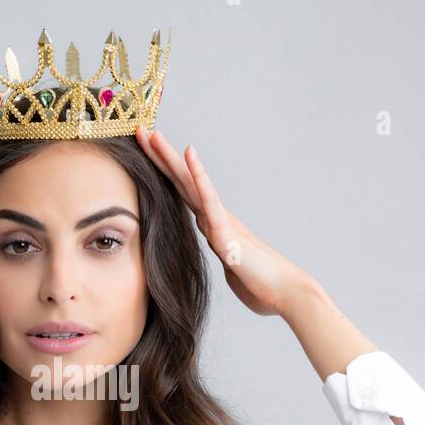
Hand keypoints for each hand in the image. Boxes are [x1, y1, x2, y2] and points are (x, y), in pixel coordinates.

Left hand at [135, 123, 318, 316]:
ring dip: (171, 158)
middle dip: (159, 156)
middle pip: (181, 181)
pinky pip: (209, 198)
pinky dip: (199, 175)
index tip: (144, 152)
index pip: (182, 194)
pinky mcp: (227, 231)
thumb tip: (222, 251)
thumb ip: (225, 255)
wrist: (284, 293)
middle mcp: (215, 217)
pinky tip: (189, 153)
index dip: (163, 173)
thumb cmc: (261, 284)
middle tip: (140, 130)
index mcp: (213, 225)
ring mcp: (220, 221)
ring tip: (154, 134)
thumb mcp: (232, 268)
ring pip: (191, 183)